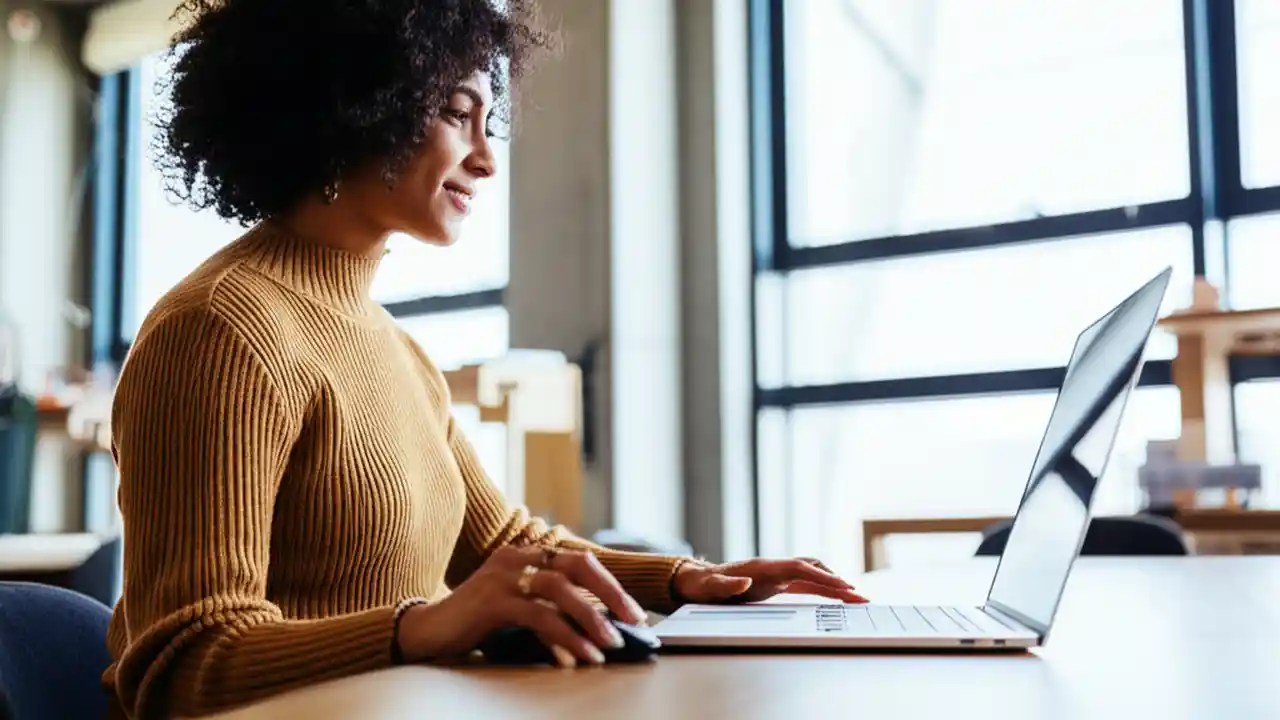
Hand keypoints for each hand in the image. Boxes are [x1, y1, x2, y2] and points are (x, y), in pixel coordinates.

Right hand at [396, 546, 646, 666]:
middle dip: (610, 593)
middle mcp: (515, 558)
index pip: (578, 560)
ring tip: (609, 645)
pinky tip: (575, 658)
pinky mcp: (490, 601)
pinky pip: (537, 617)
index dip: (609, 584)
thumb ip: (550, 609)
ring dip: (590, 619)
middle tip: (632, 620)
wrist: (427, 631)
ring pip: (559, 590)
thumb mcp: (519, 609)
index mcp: (525, 555)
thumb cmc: (477, 623)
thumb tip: (598, 630)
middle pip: (576, 565)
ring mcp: (502, 577)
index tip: (632, 611)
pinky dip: (562, 638)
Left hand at [672, 557, 867, 603]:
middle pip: (813, 570)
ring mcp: (777, 574)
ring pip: (813, 576)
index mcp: (763, 567)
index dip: (822, 576)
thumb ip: (726, 586)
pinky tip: (835, 598)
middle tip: (860, 597)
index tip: (843, 586)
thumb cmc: (704, 586)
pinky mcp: (777, 583)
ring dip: (834, 586)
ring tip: (856, 599)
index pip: (800, 569)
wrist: (697, 581)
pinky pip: (805, 585)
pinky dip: (823, 590)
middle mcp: (774, 567)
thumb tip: (742, 583)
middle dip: (837, 582)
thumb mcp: (711, 589)